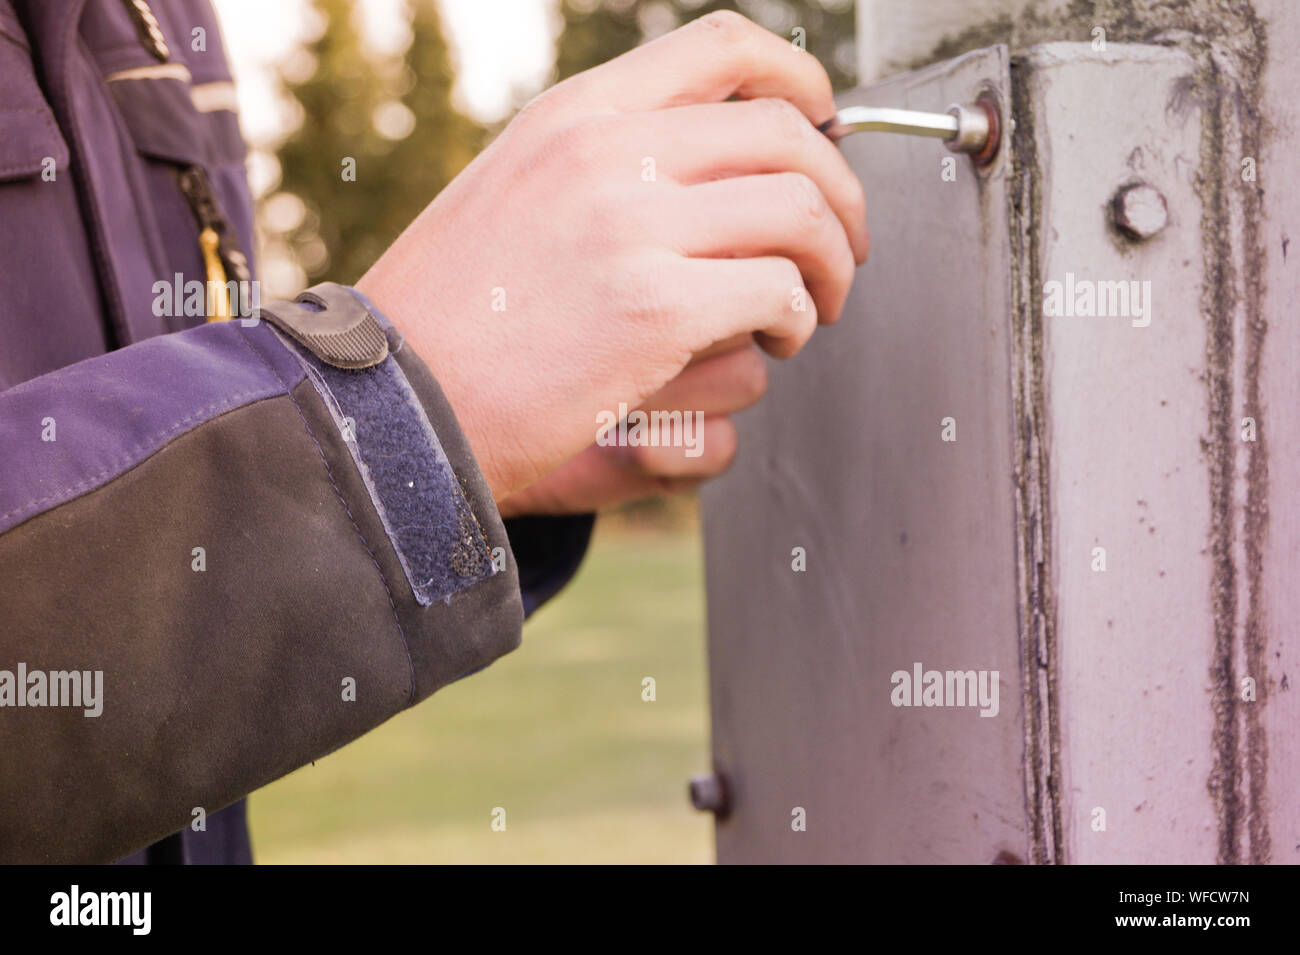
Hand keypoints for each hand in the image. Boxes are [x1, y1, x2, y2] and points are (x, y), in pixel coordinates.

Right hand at [357, 11, 866, 503]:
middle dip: (840, 195)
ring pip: (800, 214)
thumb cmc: (453, 318)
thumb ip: (606, 167)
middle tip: (840, 250)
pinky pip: (778, 294)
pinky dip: (797, 320)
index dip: (802, 81)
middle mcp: (606, 154)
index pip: (724, 49)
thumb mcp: (517, 194)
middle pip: (786, 137)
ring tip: (808, 309)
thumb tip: (707, 167)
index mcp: (575, 117)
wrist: (391, 402)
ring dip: (828, 267)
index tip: (826, 129)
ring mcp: (631, 227)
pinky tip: (774, 343)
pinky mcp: (654, 309)